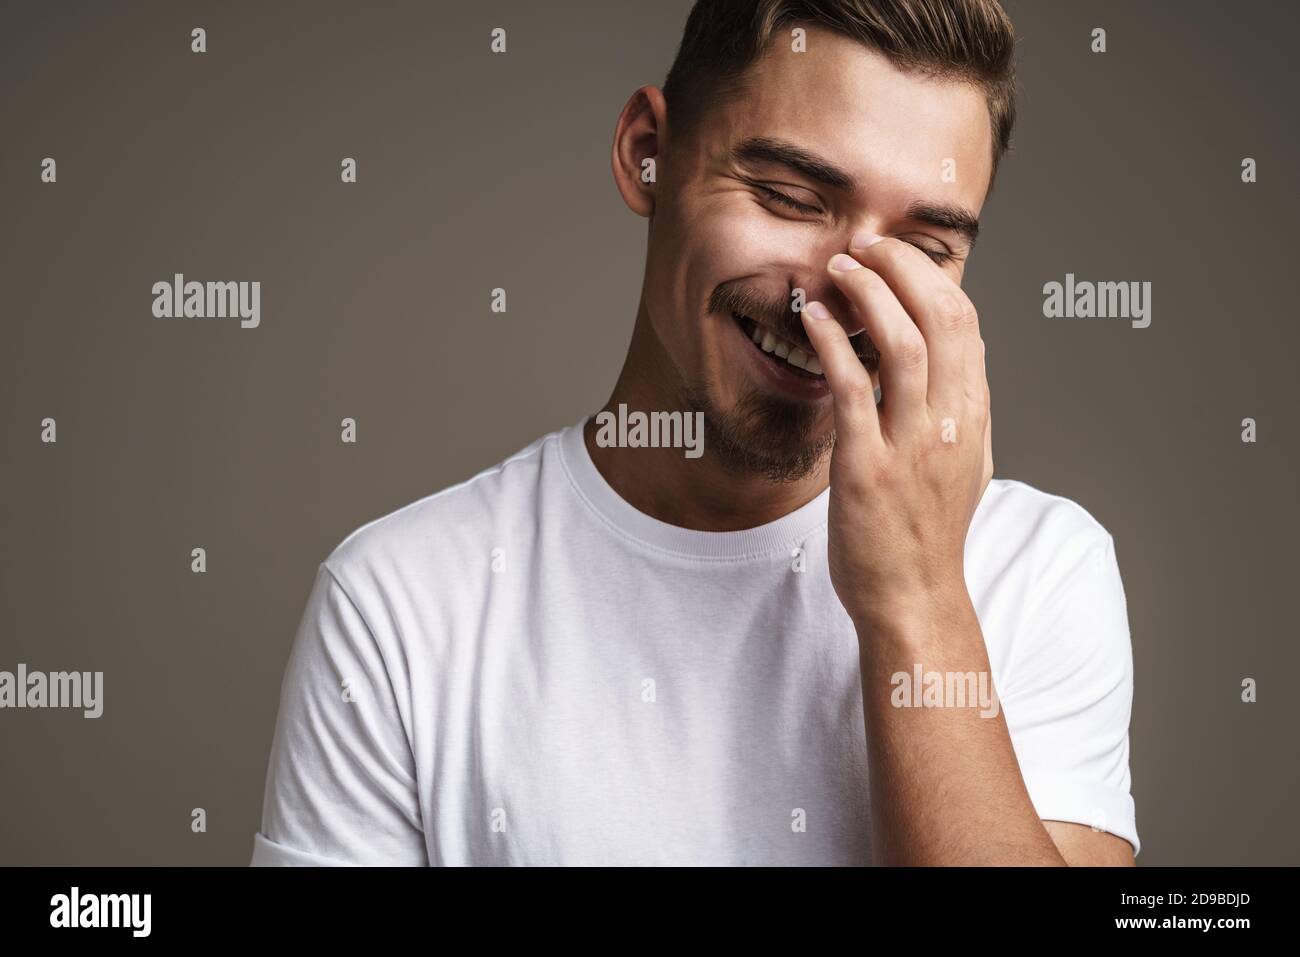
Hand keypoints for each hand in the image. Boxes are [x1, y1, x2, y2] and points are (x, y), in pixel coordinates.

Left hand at [801, 235, 992, 628]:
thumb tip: (956, 359)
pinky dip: (833, 344)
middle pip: (943, 318)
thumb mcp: (963, 461)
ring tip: (840, 268)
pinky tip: (814, 318)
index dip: (931, 277)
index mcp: (974, 416)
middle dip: (904, 268)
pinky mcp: (868, 468)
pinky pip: (853, 390)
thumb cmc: (927, 531)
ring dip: (870, 294)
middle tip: (867, 247)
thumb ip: (959, 409)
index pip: (966, 323)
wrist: (913, 596)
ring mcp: (911, 446)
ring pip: (904, 344)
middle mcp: (951, 423)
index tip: (897, 255)